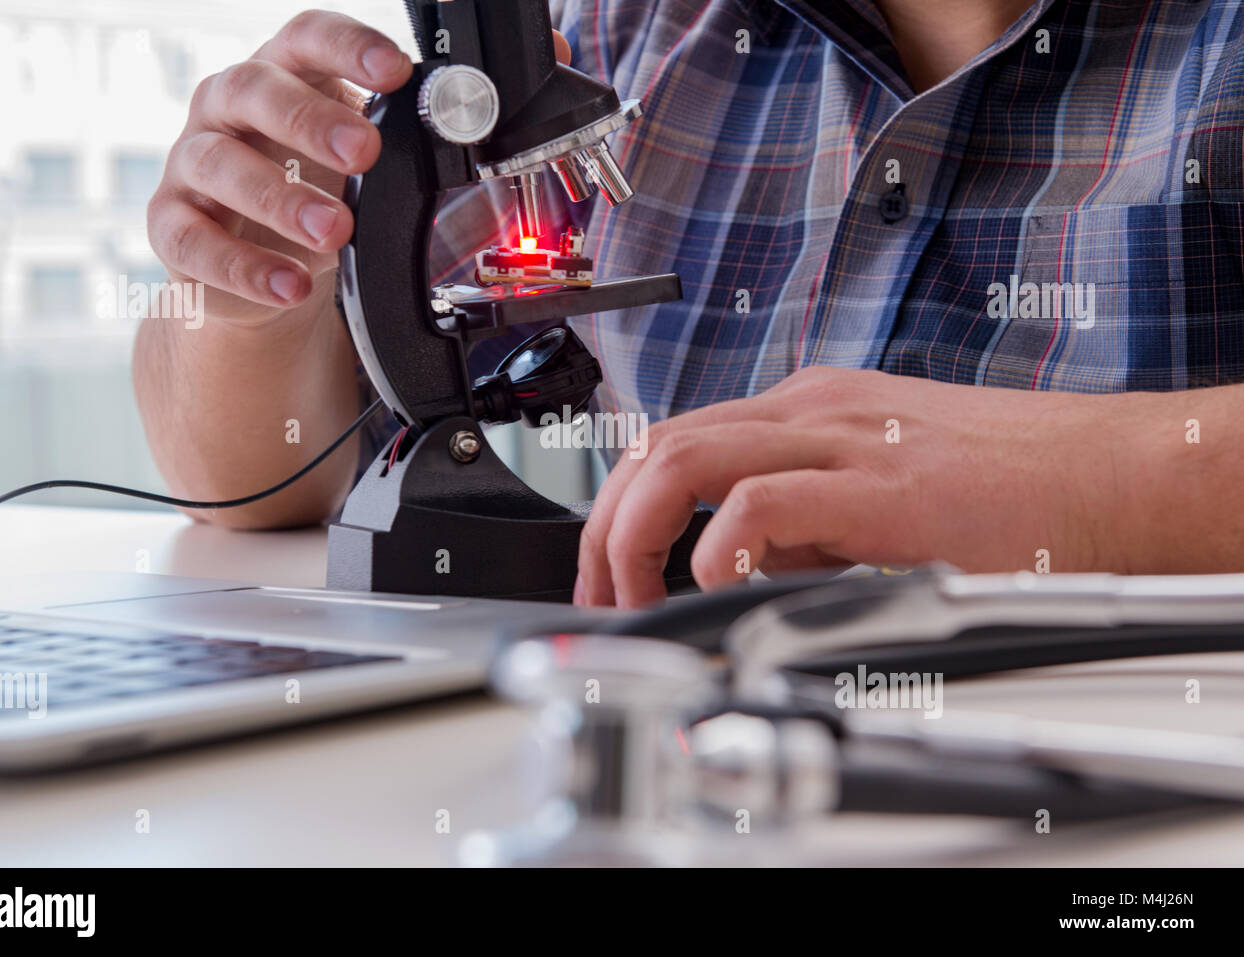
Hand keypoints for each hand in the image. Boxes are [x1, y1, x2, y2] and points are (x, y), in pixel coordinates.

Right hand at [146, 16, 569, 327]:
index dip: (349, 48)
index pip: (308, 37)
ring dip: (280, 199)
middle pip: (257, 91)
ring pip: (219, 164)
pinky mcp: (174, 229)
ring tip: (336, 234)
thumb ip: (448, 120)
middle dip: (312, 120)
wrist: (267, 273)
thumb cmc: (323, 193)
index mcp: (288, 75)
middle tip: (365, 154)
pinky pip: (193, 242)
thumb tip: (555, 63)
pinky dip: (243, 266)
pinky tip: (291, 286)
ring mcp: (195, 166)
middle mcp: (233, 108)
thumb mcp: (384, 159)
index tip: (396, 70)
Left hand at [574, 367, 1158, 607]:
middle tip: (602, 591)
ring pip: (688, 457)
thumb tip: (731, 559)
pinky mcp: (880, 482)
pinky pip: (765, 496)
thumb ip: (795, 520)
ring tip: (639, 593)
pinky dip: (719, 541)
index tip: (609, 571)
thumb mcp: (868, 491)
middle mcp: (809, 410)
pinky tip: (716, 581)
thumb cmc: (1002, 485)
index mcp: (802, 411)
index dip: (617, 510)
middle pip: (657, 444)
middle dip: (605, 525)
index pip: (671, 442)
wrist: (1101, 477)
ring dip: (637, 533)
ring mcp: (841, 437)